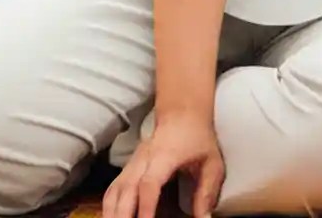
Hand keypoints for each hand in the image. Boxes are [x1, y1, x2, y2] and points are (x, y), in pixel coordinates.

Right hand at [103, 113, 224, 217]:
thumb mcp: (212, 163)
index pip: (149, 184)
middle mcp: (143, 160)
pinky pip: (113, 189)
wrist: (182, 114)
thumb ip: (206, 192)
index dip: (145, 206)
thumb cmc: (198, 138)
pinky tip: (112, 217)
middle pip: (125, 190)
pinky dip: (109, 205)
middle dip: (122, 215)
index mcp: (164, 157)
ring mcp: (132, 163)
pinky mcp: (128, 167)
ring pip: (114, 191)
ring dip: (112, 212)